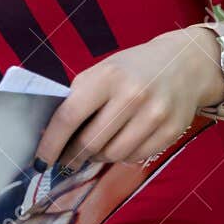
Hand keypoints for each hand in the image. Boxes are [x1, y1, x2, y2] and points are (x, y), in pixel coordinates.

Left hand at [34, 26, 223, 170]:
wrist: (183, 64)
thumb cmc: (131, 70)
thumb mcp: (100, 73)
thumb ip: (77, 99)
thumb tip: (52, 135)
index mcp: (106, 77)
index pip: (69, 117)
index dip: (51, 143)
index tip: (40, 160)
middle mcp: (132, 96)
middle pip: (91, 142)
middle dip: (74, 155)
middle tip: (67, 159)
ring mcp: (155, 115)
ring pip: (114, 154)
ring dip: (98, 157)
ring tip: (94, 150)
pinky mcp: (173, 130)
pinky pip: (136, 157)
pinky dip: (122, 157)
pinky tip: (119, 146)